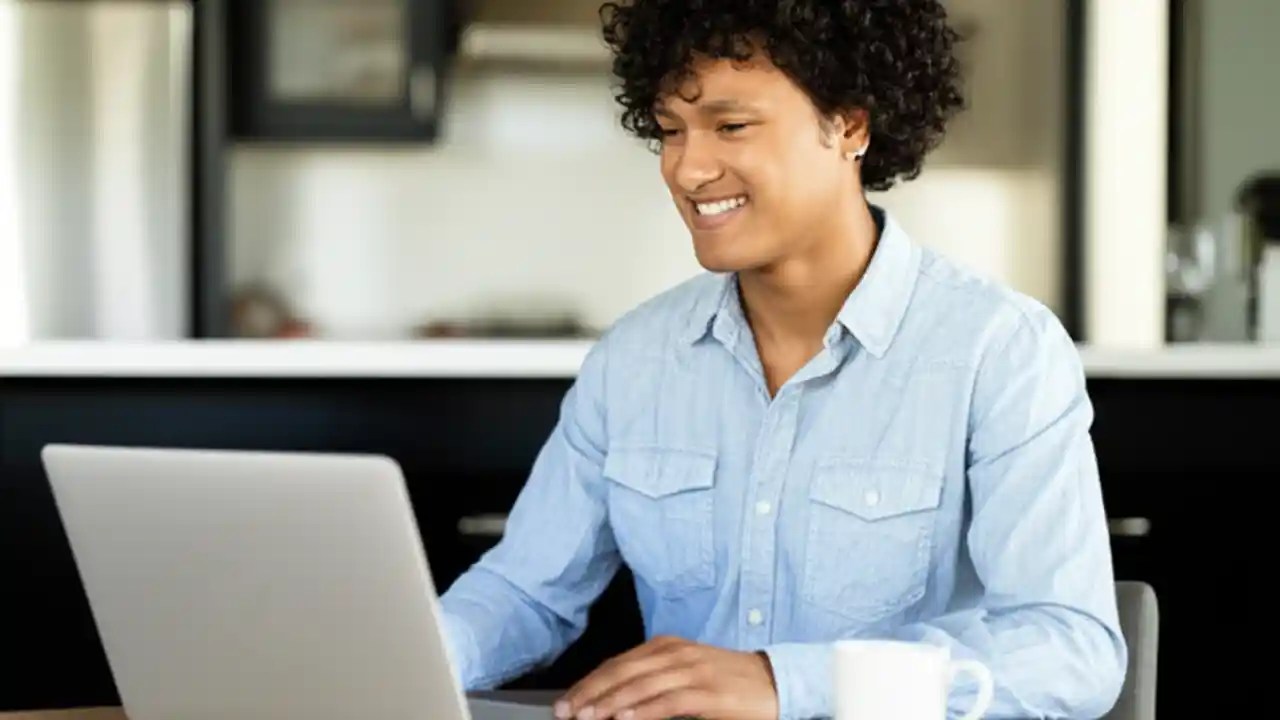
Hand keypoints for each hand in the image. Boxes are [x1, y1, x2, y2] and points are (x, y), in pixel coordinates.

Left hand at [553, 635, 778, 719]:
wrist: (776, 682)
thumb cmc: (728, 682)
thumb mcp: (687, 672)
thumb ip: (654, 680)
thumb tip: (613, 701)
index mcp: (667, 646)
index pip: (617, 663)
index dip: (589, 682)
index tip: (567, 701)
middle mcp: (676, 654)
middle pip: (622, 672)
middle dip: (590, 693)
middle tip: (567, 712)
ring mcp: (693, 672)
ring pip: (640, 686)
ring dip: (609, 704)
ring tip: (587, 718)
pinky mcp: (710, 694)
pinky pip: (669, 702)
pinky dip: (643, 711)